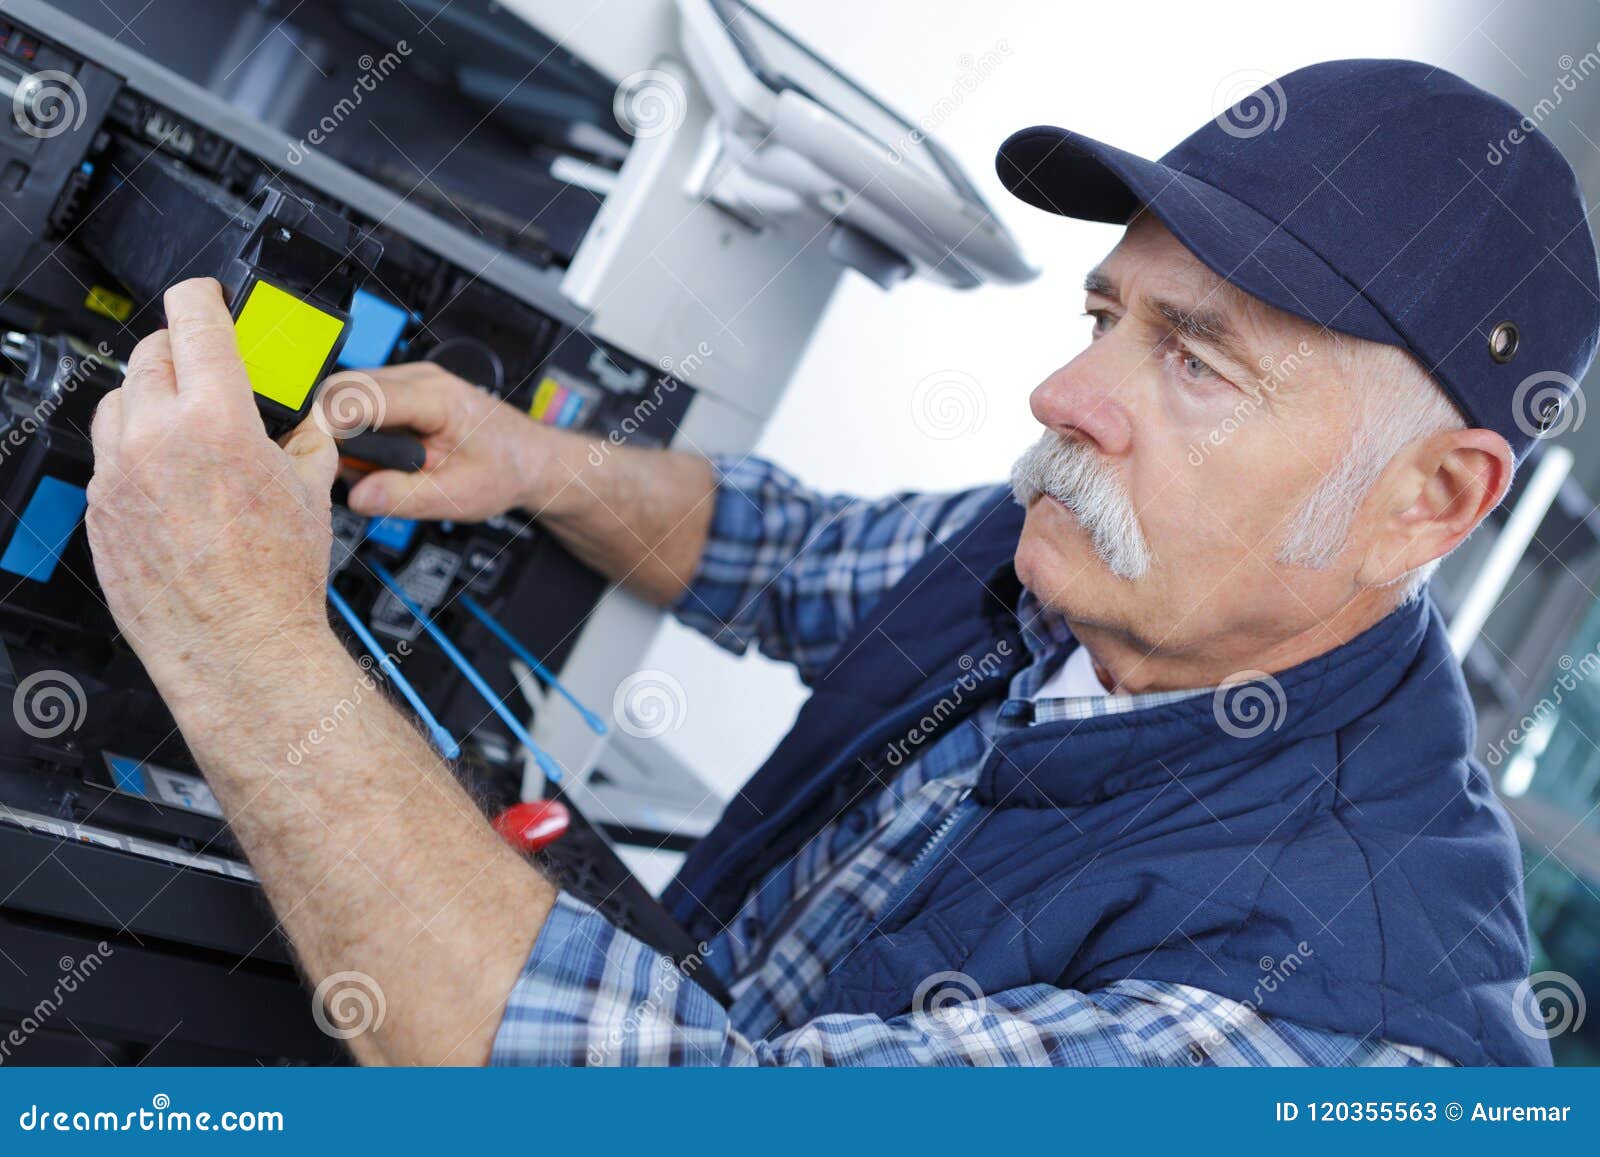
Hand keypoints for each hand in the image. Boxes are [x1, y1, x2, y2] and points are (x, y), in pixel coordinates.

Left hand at [86, 278, 338, 702]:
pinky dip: (135, 452)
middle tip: (209, 368)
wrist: (239, 644)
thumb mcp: (312, 490)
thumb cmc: (275, 579)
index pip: (193, 319)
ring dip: (150, 397)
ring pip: (118, 401)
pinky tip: (172, 479)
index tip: (207, 297)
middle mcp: (154, 439)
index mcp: (214, 420)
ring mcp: (117, 476)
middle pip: (150, 353)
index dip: (203, 297)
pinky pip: (107, 458)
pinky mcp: (98, 511)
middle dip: (181, 350)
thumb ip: (304, 436)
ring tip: (187, 425)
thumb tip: (306, 416)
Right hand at [340, 362, 555, 520]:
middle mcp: (422, 379)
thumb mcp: (457, 496)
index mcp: (438, 399)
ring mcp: (413, 380)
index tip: (309, 451)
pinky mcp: (406, 390)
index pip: (363, 396)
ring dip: (338, 428)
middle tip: (331, 469)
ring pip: (347, 391)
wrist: (528, 459)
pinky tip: (369, 457)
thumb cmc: (504, 471)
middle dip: (327, 428)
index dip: (328, 423)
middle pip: (345, 388)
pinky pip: (361, 399)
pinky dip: (353, 427)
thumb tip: (359, 497)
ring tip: (357, 468)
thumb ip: (405, 497)